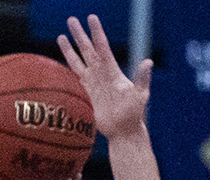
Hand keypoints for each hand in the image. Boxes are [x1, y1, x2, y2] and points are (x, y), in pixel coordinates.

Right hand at [58, 14, 152, 140]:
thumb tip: (148, 62)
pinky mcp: (88, 92)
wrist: (123, 130)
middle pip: (88, 50)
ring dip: (70, 48)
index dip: (97, 32)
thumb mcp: (140, 95)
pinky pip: (76, 76)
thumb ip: (142, 78)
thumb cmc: (134, 113)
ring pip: (79, 61)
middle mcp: (102, 74)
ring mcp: (94, 82)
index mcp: (113, 71)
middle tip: (71, 19)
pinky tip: (64, 58)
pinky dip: (70, 66)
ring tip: (61, 36)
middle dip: (80, 35)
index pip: (103, 47)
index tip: (91, 18)